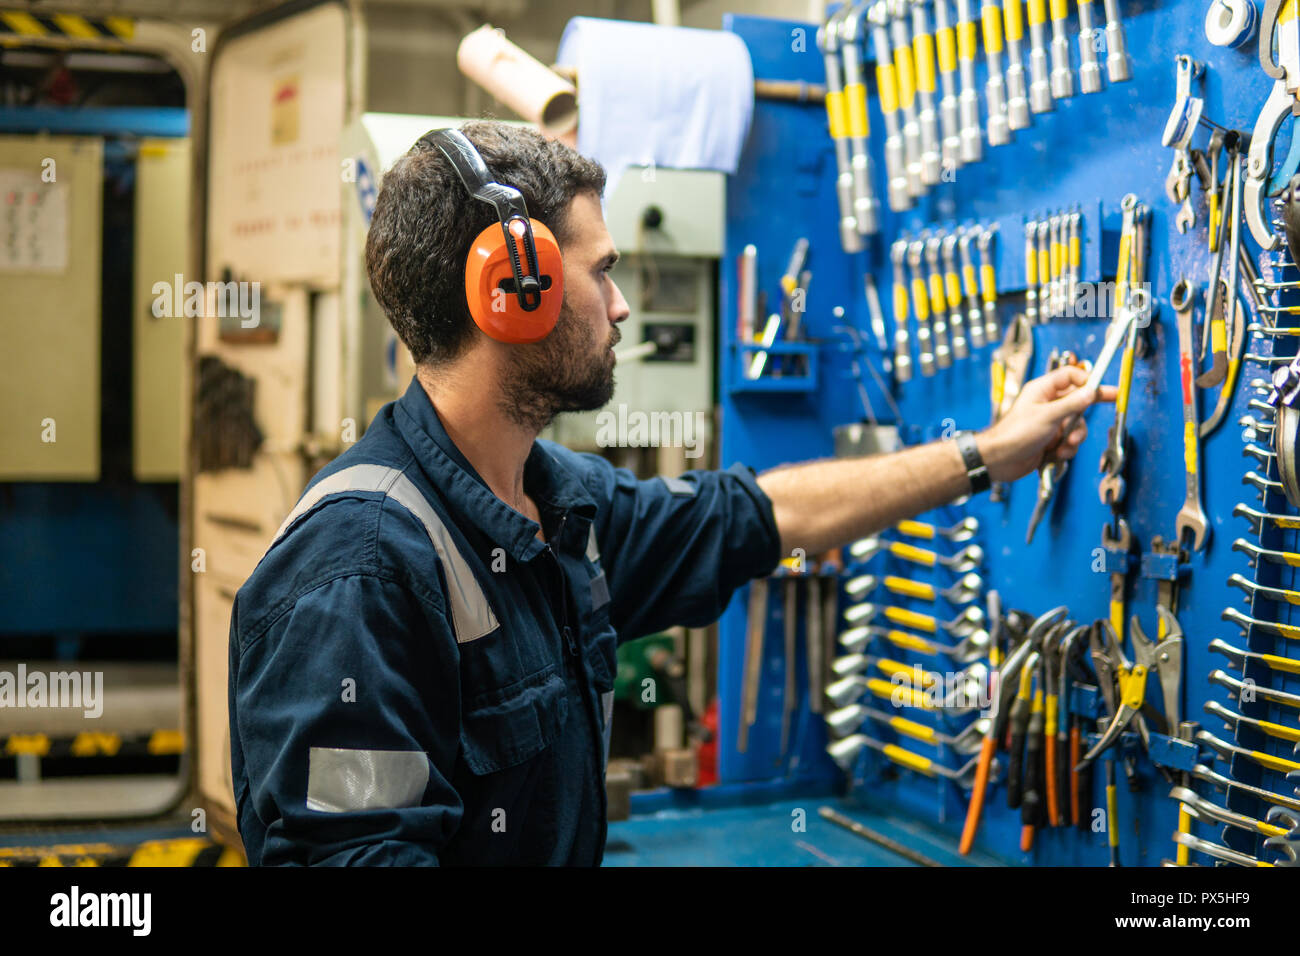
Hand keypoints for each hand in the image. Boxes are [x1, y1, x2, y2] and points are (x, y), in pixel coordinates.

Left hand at [977, 365, 1117, 483]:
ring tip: (1066, 444)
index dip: (1088, 380)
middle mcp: (1047, 404)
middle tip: (1114, 399)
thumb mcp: (1048, 416)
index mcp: (1043, 391)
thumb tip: (1092, 391)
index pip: (1070, 377)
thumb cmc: (1015, 434)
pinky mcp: (1051, 440)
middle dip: (1086, 412)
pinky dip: (1067, 448)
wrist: (999, 461)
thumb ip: (1072, 404)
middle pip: (1078, 401)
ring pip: (1076, 425)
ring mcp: (1050, 423)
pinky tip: (1056, 454)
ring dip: (1075, 436)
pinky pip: (1070, 441)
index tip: (1104, 385)